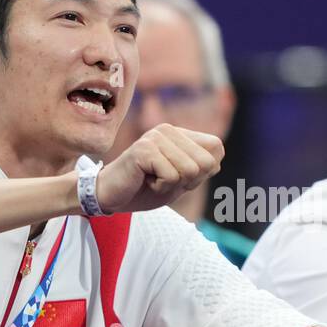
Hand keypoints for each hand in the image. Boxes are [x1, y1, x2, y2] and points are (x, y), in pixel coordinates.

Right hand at [95, 123, 223, 213]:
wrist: (110, 196)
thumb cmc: (144, 188)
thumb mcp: (180, 181)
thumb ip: (199, 169)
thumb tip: (216, 162)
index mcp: (179, 133)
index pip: (216, 148)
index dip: (204, 171)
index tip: (179, 176)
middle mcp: (169, 130)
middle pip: (206, 162)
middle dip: (189, 181)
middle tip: (163, 179)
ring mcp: (156, 137)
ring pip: (190, 171)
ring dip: (172, 185)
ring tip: (152, 179)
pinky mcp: (145, 150)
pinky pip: (172, 177)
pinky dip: (161, 187)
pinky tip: (144, 180)